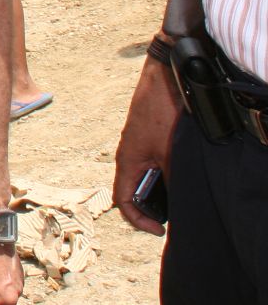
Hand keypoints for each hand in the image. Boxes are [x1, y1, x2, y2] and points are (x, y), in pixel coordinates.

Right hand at [113, 56, 179, 234]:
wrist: (165, 76)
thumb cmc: (162, 110)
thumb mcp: (172, 153)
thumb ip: (173, 180)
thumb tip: (180, 203)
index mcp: (127, 159)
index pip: (122, 200)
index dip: (138, 220)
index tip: (159, 229)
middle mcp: (129, 153)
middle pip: (133, 190)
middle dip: (150, 207)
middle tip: (172, 215)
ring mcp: (139, 143)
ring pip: (144, 176)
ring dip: (159, 189)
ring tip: (179, 193)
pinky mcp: (150, 134)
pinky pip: (152, 161)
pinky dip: (164, 173)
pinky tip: (181, 170)